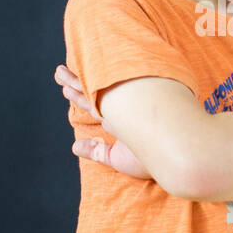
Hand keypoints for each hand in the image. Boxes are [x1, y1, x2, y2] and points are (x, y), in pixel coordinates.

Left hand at [54, 64, 152, 180]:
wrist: (174, 152)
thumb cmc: (153, 160)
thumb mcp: (119, 158)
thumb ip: (98, 152)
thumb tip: (74, 146)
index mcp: (122, 122)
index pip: (96, 106)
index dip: (80, 96)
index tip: (66, 88)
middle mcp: (120, 110)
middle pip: (92, 93)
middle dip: (75, 83)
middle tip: (59, 71)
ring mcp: (121, 105)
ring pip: (92, 88)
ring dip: (73, 80)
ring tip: (58, 72)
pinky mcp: (121, 104)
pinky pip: (96, 91)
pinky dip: (82, 83)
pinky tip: (69, 77)